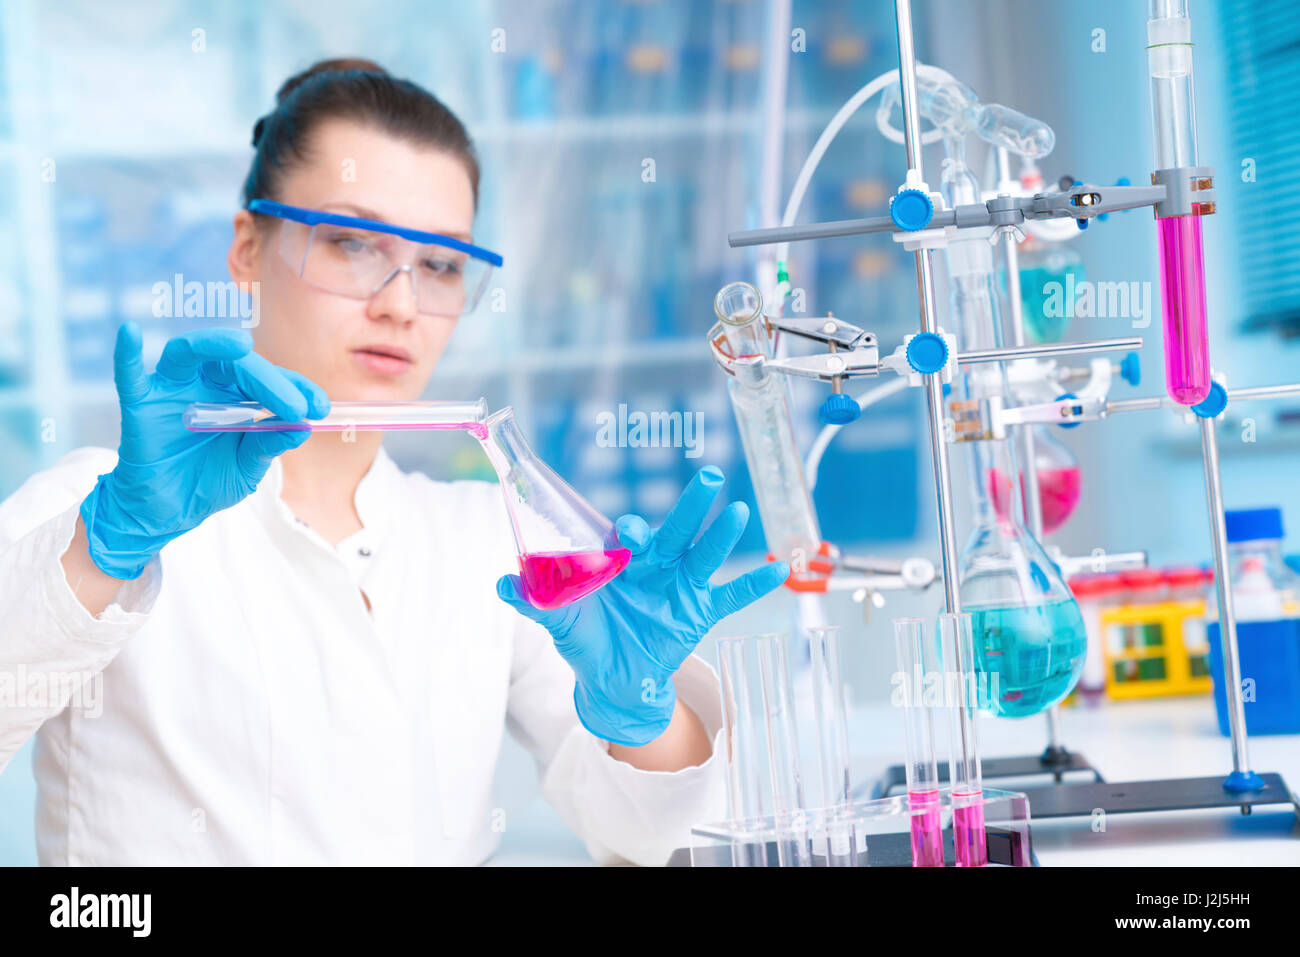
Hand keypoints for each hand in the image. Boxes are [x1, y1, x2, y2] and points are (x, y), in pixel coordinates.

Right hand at [80, 322, 328, 578]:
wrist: (168, 511)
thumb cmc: (209, 481)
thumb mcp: (248, 467)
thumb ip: (269, 445)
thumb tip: (302, 426)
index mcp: (237, 394)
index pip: (269, 379)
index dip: (295, 388)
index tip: (321, 407)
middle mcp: (205, 383)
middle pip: (236, 365)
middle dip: (270, 380)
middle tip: (297, 406)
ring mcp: (171, 390)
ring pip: (188, 353)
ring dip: (212, 344)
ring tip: (239, 344)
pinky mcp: (140, 404)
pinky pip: (129, 376)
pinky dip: (127, 354)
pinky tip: (130, 333)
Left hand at [497, 466, 789, 746]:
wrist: (613, 681)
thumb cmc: (587, 637)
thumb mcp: (560, 620)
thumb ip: (534, 599)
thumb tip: (503, 581)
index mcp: (621, 560)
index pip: (628, 536)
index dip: (629, 533)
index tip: (626, 535)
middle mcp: (655, 565)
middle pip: (676, 530)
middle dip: (691, 505)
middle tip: (709, 477)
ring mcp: (681, 587)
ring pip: (705, 555)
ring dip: (723, 536)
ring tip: (740, 513)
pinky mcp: (700, 613)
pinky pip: (730, 597)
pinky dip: (753, 586)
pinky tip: (778, 570)